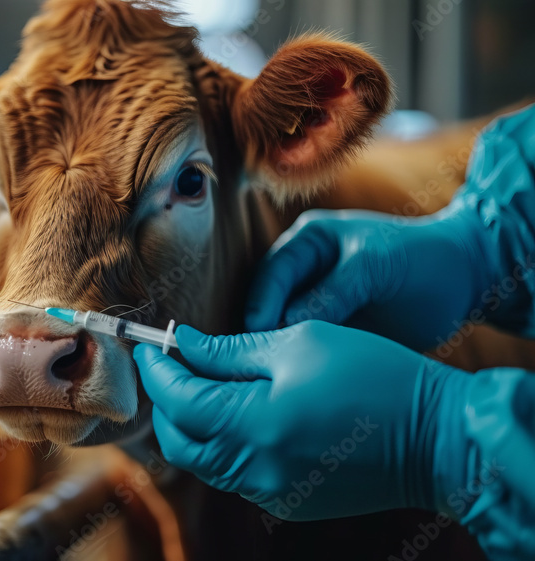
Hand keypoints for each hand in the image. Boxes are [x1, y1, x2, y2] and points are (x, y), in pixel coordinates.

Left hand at [134, 322, 472, 520]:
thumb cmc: (374, 375)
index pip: (178, 400)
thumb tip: (182, 345)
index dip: (158, 370)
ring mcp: (271, 493)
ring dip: (191, 425)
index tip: (149, 345)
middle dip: (166, 402)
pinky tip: (237, 414)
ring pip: (203, 462)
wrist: (437, 437)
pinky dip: (221, 444)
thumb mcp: (299, 343)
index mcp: (256, 424)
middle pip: (179, 441)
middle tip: (171, 365)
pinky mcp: (287, 503)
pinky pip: (233, 475)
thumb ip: (229, 351)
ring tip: (201, 384)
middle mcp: (256, 468)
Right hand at [245, 208, 493, 350]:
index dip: (260, 305)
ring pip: (282, 329)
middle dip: (261, 331)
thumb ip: (331, 292)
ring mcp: (315, 304)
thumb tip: (284, 324)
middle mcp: (303, 273)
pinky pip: (306, 348)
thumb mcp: (374, 266)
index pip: (270, 275)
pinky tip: (296, 379)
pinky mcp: (331, 332)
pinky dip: (300, 362)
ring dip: (278, 350)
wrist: (465, 279)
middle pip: (267, 304)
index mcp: (306, 243)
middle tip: (257, 362)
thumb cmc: (420, 257)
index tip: (255, 335)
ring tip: (272, 374)